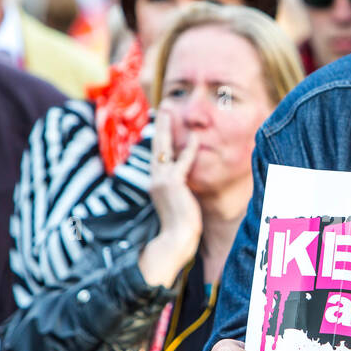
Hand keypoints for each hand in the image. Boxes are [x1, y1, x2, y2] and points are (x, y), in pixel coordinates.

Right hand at [139, 103, 201, 286]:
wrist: (175, 240)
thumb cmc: (178, 230)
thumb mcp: (178, 207)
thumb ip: (179, 195)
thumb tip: (184, 193)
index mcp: (155, 186)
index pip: (158, 159)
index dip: (161, 143)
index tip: (162, 129)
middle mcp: (155, 180)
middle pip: (156, 148)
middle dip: (159, 128)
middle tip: (162, 110)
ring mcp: (162, 181)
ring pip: (163, 149)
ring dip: (166, 129)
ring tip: (167, 111)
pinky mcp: (173, 184)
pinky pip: (182, 162)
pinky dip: (189, 149)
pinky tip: (195, 137)